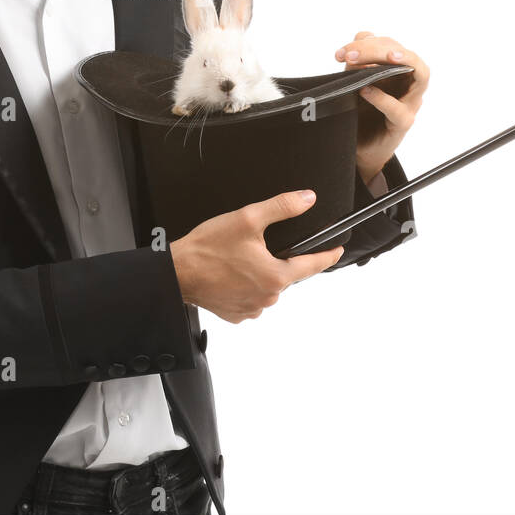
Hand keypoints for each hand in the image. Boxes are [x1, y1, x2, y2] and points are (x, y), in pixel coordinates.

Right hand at [169, 189, 343, 322]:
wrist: (177, 273)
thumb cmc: (208, 248)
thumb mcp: (248, 219)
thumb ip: (282, 207)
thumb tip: (307, 199)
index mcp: (275, 276)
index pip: (312, 266)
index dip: (327, 256)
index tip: (337, 251)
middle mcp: (267, 298)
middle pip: (285, 274)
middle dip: (276, 259)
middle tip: (252, 245)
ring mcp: (252, 309)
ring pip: (267, 287)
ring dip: (259, 274)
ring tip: (237, 259)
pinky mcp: (236, 315)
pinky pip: (250, 299)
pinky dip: (245, 287)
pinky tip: (230, 275)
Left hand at [333, 32, 429, 183]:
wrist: (361, 147)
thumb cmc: (362, 112)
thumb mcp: (355, 82)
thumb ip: (358, 64)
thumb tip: (357, 42)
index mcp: (397, 70)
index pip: (390, 44)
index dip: (368, 42)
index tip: (343, 52)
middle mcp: (409, 83)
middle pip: (405, 54)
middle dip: (377, 48)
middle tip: (350, 55)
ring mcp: (410, 103)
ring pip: (420, 74)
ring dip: (402, 61)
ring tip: (386, 57)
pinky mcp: (403, 123)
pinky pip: (398, 109)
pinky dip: (383, 98)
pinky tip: (366, 91)